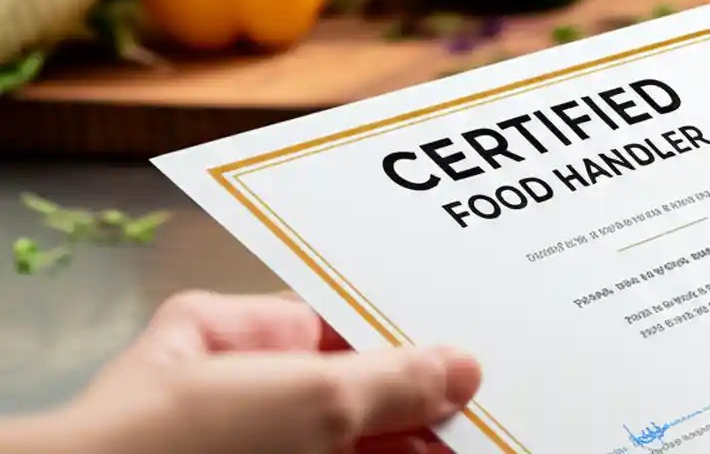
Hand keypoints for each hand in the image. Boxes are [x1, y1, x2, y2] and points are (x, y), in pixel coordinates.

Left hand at [7, 291, 480, 453]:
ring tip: (467, 439)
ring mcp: (246, 446)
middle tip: (477, 407)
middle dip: (410, 400)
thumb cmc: (177, 445)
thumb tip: (458, 368)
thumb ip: (390, 379)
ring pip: (343, 439)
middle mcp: (230, 394)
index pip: (332, 323)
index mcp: (222, 335)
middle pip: (343, 389)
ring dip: (405, 439)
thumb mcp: (309, 396)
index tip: (458, 355)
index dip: (399, 338)